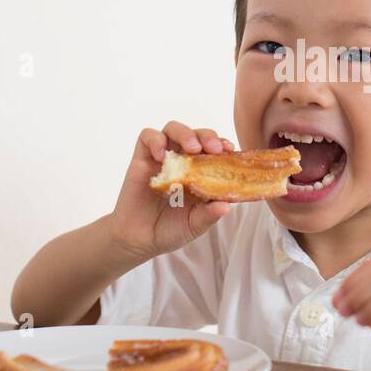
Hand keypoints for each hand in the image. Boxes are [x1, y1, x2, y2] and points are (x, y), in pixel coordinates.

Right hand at [105, 121, 235, 264]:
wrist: (139, 240)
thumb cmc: (170, 230)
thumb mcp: (194, 225)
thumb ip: (209, 215)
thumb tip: (226, 206)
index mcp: (200, 172)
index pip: (214, 149)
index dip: (223, 145)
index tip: (230, 150)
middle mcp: (183, 161)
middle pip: (196, 134)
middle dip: (207, 136)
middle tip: (214, 149)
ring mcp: (162, 159)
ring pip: (173, 129)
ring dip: (185, 133)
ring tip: (191, 148)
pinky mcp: (142, 160)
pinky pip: (147, 137)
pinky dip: (156, 140)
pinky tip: (161, 156)